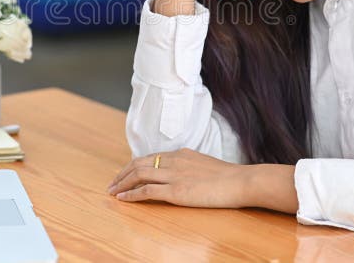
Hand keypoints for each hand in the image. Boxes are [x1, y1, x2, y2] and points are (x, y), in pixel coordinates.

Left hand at [107, 148, 249, 207]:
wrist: (241, 181)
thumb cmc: (229, 177)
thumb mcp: (205, 164)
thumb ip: (190, 166)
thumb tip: (184, 174)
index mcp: (181, 154)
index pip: (150, 156)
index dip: (134, 165)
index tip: (126, 173)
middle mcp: (174, 161)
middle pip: (139, 163)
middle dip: (122, 173)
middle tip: (112, 183)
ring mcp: (174, 175)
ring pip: (139, 174)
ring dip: (122, 183)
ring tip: (112, 191)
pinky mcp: (176, 191)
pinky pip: (147, 191)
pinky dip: (132, 194)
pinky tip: (123, 199)